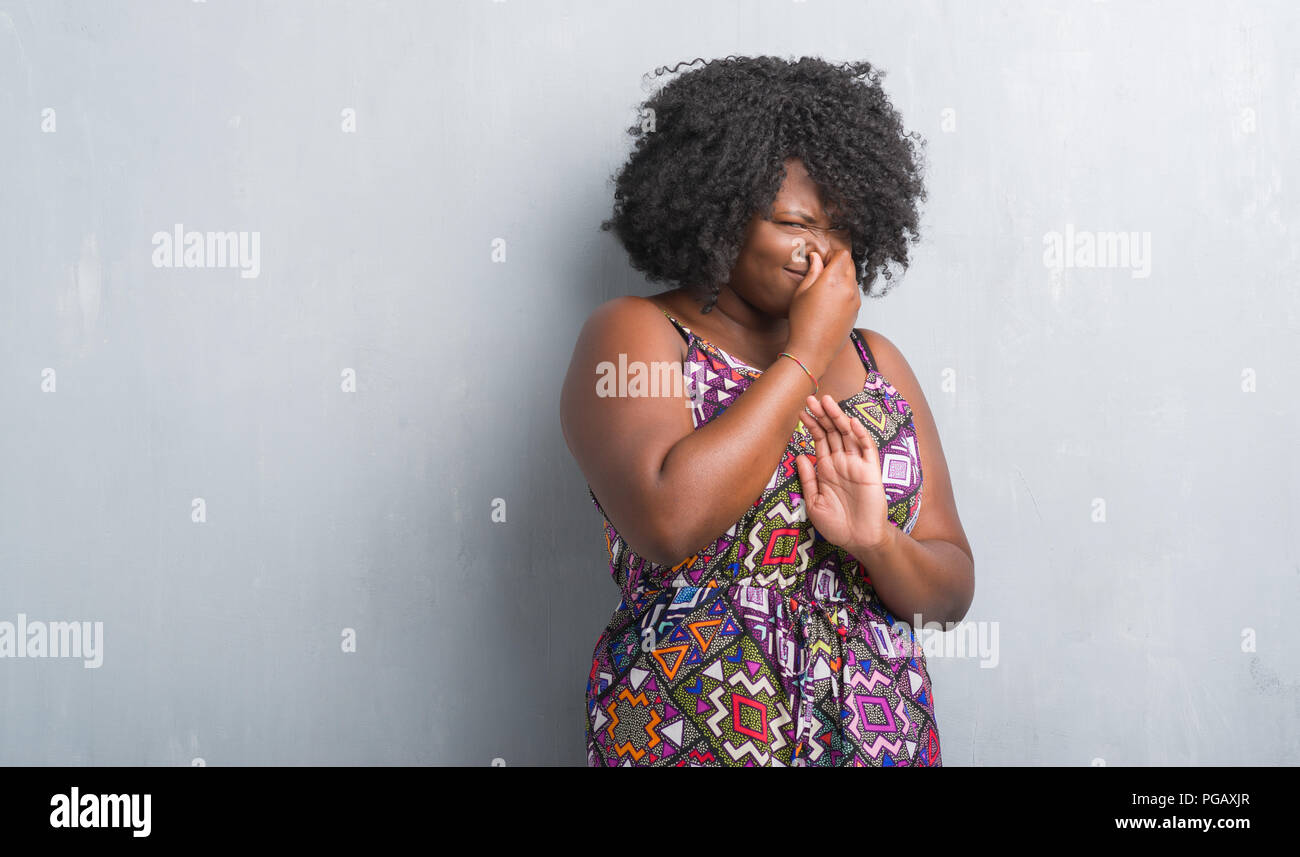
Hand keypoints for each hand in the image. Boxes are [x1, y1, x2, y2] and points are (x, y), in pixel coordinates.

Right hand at [786, 249, 860, 377]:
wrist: (813, 350)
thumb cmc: (803, 322)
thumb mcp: (801, 293)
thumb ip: (813, 271)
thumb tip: (816, 258)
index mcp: (833, 280)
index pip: (843, 254)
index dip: (832, 255)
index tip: (822, 261)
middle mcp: (848, 288)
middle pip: (850, 264)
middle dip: (838, 264)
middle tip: (823, 273)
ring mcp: (855, 300)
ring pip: (853, 279)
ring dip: (842, 278)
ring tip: (825, 290)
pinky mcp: (856, 311)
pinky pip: (854, 293)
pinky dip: (845, 291)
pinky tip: (830, 303)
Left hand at [793, 393, 891, 552]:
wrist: (858, 540)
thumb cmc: (836, 525)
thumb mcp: (813, 502)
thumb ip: (807, 478)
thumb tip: (799, 455)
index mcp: (826, 468)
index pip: (818, 440)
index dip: (811, 425)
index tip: (801, 411)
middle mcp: (841, 462)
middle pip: (831, 432)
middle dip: (822, 415)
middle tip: (811, 398)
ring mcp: (857, 465)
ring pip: (847, 435)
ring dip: (838, 418)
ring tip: (827, 401)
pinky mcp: (871, 471)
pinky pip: (867, 449)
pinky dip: (860, 435)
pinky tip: (850, 422)